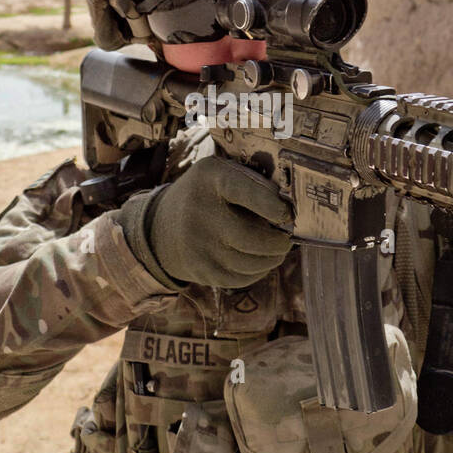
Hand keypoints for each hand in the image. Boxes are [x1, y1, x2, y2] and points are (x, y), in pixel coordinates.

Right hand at [140, 155, 292, 288]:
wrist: (161, 226)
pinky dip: (257, 272)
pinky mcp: (201, 271)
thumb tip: (291, 209)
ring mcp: (198, 245)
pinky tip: (259, 261)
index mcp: (210, 179)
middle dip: (278, 242)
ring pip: (250, 262)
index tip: (287, 213)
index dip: (270, 204)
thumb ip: (252, 183)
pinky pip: (241, 278)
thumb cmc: (207, 195)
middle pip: (251, 237)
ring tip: (277, 250)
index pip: (244, 191)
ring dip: (272, 259)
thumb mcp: (220, 174)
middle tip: (286, 239)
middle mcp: (199, 213)